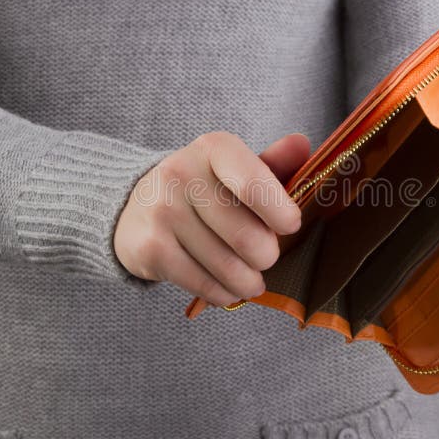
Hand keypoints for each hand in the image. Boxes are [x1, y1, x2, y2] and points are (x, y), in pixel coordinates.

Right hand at [114, 132, 309, 305]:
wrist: (136, 206)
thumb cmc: (204, 188)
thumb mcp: (236, 169)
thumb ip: (273, 162)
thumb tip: (302, 144)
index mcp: (214, 148)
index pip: (254, 185)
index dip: (281, 213)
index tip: (290, 226)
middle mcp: (182, 174)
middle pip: (247, 236)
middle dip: (267, 256)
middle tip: (265, 256)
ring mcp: (162, 212)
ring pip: (228, 267)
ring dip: (249, 282)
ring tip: (251, 279)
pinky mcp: (151, 249)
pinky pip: (204, 285)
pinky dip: (225, 294)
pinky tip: (228, 288)